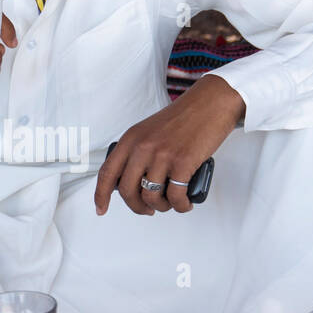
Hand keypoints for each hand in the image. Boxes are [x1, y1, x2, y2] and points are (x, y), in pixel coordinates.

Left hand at [94, 74, 244, 215]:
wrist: (211, 103)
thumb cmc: (184, 117)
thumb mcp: (150, 130)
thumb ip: (138, 151)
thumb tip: (134, 180)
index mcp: (131, 138)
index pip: (107, 172)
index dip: (100, 195)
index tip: (101, 209)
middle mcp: (142, 147)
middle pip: (127, 191)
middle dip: (137, 207)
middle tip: (147, 209)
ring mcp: (161, 155)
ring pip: (151, 197)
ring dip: (160, 207)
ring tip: (169, 203)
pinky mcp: (182, 163)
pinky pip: (175, 197)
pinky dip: (180, 206)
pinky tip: (184, 203)